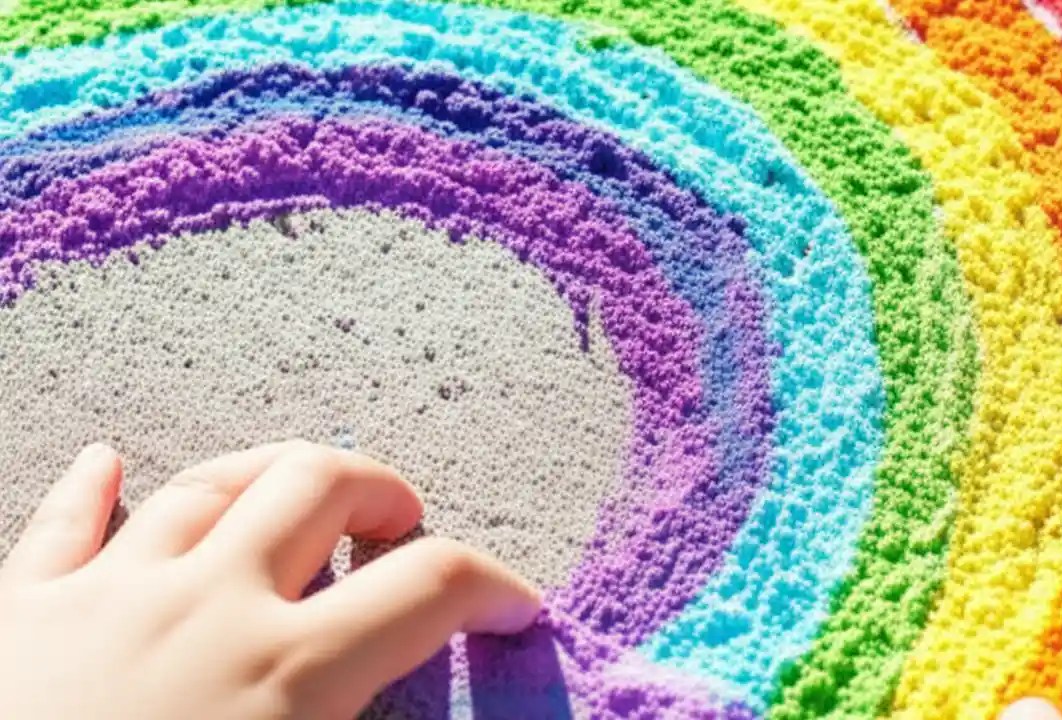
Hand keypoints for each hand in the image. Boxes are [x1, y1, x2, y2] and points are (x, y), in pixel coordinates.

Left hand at [0, 442, 541, 719]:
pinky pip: (62, 524)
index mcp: (288, 674)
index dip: (492, 585)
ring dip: (269, 476)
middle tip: (401, 524)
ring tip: (297, 494)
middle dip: (380, 490)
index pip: (427, 587)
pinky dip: (93, 487)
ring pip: (209, 483)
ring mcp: (106, 594)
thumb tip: (408, 715)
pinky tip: (105, 461)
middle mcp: (208, 605)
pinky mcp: (20, 608)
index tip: (515, 606)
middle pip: (319, 487)